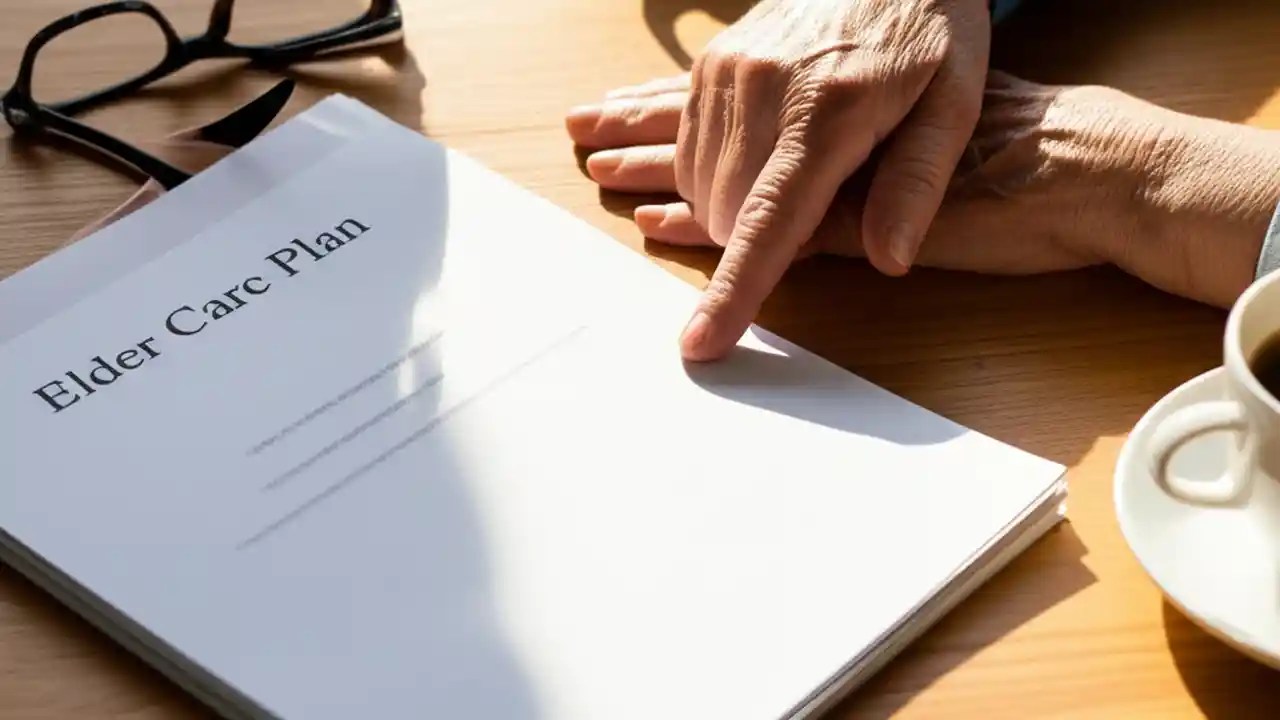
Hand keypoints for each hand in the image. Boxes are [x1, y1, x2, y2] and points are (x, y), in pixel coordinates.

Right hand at [571, 0, 992, 359]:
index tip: (700, 344)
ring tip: (790, 179)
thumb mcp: (954, 100)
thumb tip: (887, 260)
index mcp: (825, 111)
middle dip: (756, 242)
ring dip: (730, 207)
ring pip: (699, 184)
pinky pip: (689, 143)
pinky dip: (710, 172)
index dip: (733, 293)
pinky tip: (746, 162)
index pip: (766, 224)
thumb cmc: (932, 25)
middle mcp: (760, 90)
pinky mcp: (712, 62)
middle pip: (725, 214)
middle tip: (819, 214)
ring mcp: (727, 71)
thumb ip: (917, 183)